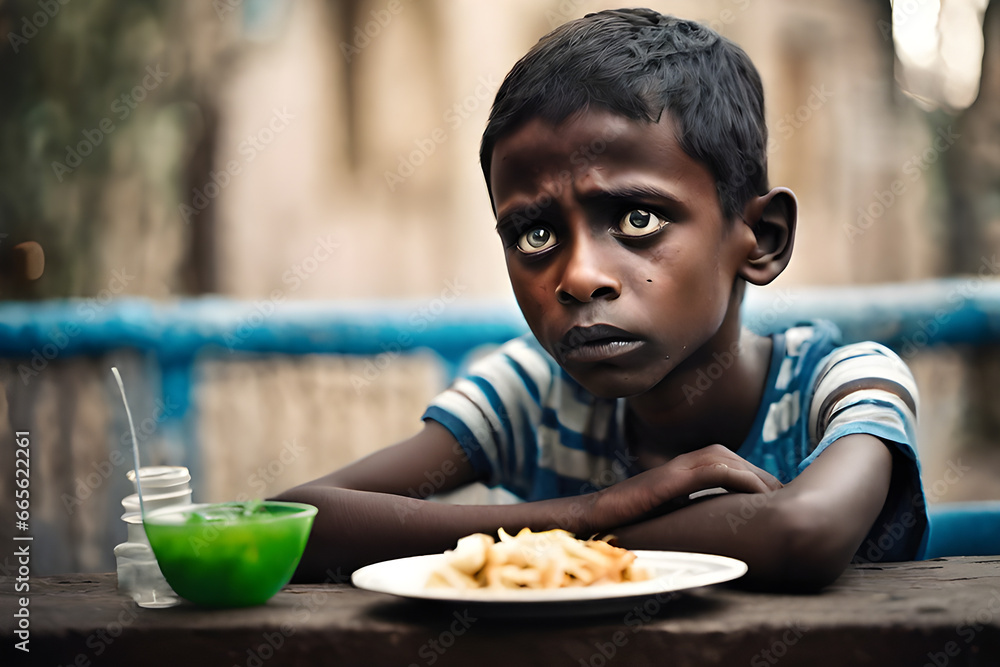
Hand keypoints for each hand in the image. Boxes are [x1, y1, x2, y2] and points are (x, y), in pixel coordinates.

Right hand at [591, 444, 781, 530]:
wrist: (594, 517)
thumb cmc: (625, 521)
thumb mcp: (664, 513)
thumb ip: (687, 510)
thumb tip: (712, 526)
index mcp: (680, 470)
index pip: (725, 464)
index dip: (751, 477)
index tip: (774, 498)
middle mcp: (680, 463)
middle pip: (731, 458)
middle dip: (760, 475)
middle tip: (786, 495)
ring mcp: (676, 468)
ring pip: (727, 460)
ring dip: (756, 475)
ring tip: (778, 495)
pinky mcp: (672, 478)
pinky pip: (715, 471)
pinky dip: (740, 479)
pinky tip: (758, 494)